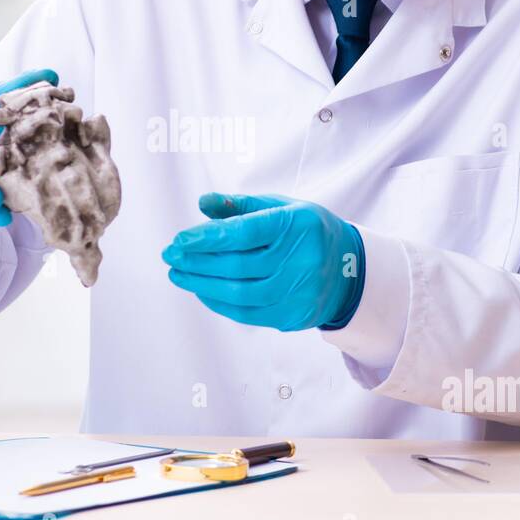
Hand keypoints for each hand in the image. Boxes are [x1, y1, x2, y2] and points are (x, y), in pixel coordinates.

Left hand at [161, 192, 365, 330]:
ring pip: (238, 293)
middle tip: (170, 256)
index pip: (245, 232)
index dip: (208, 237)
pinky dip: (218, 302)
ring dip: (201, 285)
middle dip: (196, 262)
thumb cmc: (306, 232)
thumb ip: (241, 206)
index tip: (179, 240)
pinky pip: (246, 313)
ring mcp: (299, 292)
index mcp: (299, 225)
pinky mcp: (292, 316)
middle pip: (237, 265)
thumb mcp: (282, 208)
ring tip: (178, 274)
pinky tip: (201, 290)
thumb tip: (203, 202)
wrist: (349, 270)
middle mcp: (302, 260)